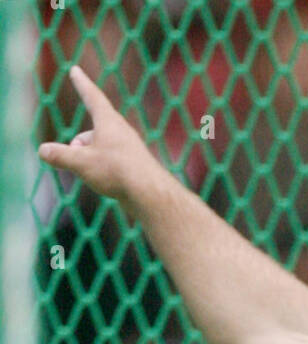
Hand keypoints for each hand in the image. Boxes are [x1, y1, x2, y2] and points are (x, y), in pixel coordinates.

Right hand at [38, 65, 159, 204]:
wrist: (150, 193)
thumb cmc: (116, 172)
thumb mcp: (81, 163)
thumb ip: (60, 156)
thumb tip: (43, 151)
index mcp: (108, 120)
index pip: (91, 96)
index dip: (81, 83)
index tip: (75, 70)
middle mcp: (120, 130)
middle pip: (91, 133)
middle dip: (79, 146)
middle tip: (73, 158)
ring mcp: (129, 148)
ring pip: (100, 149)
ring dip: (90, 160)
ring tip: (93, 175)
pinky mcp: (134, 165)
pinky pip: (111, 162)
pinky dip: (103, 170)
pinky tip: (106, 183)